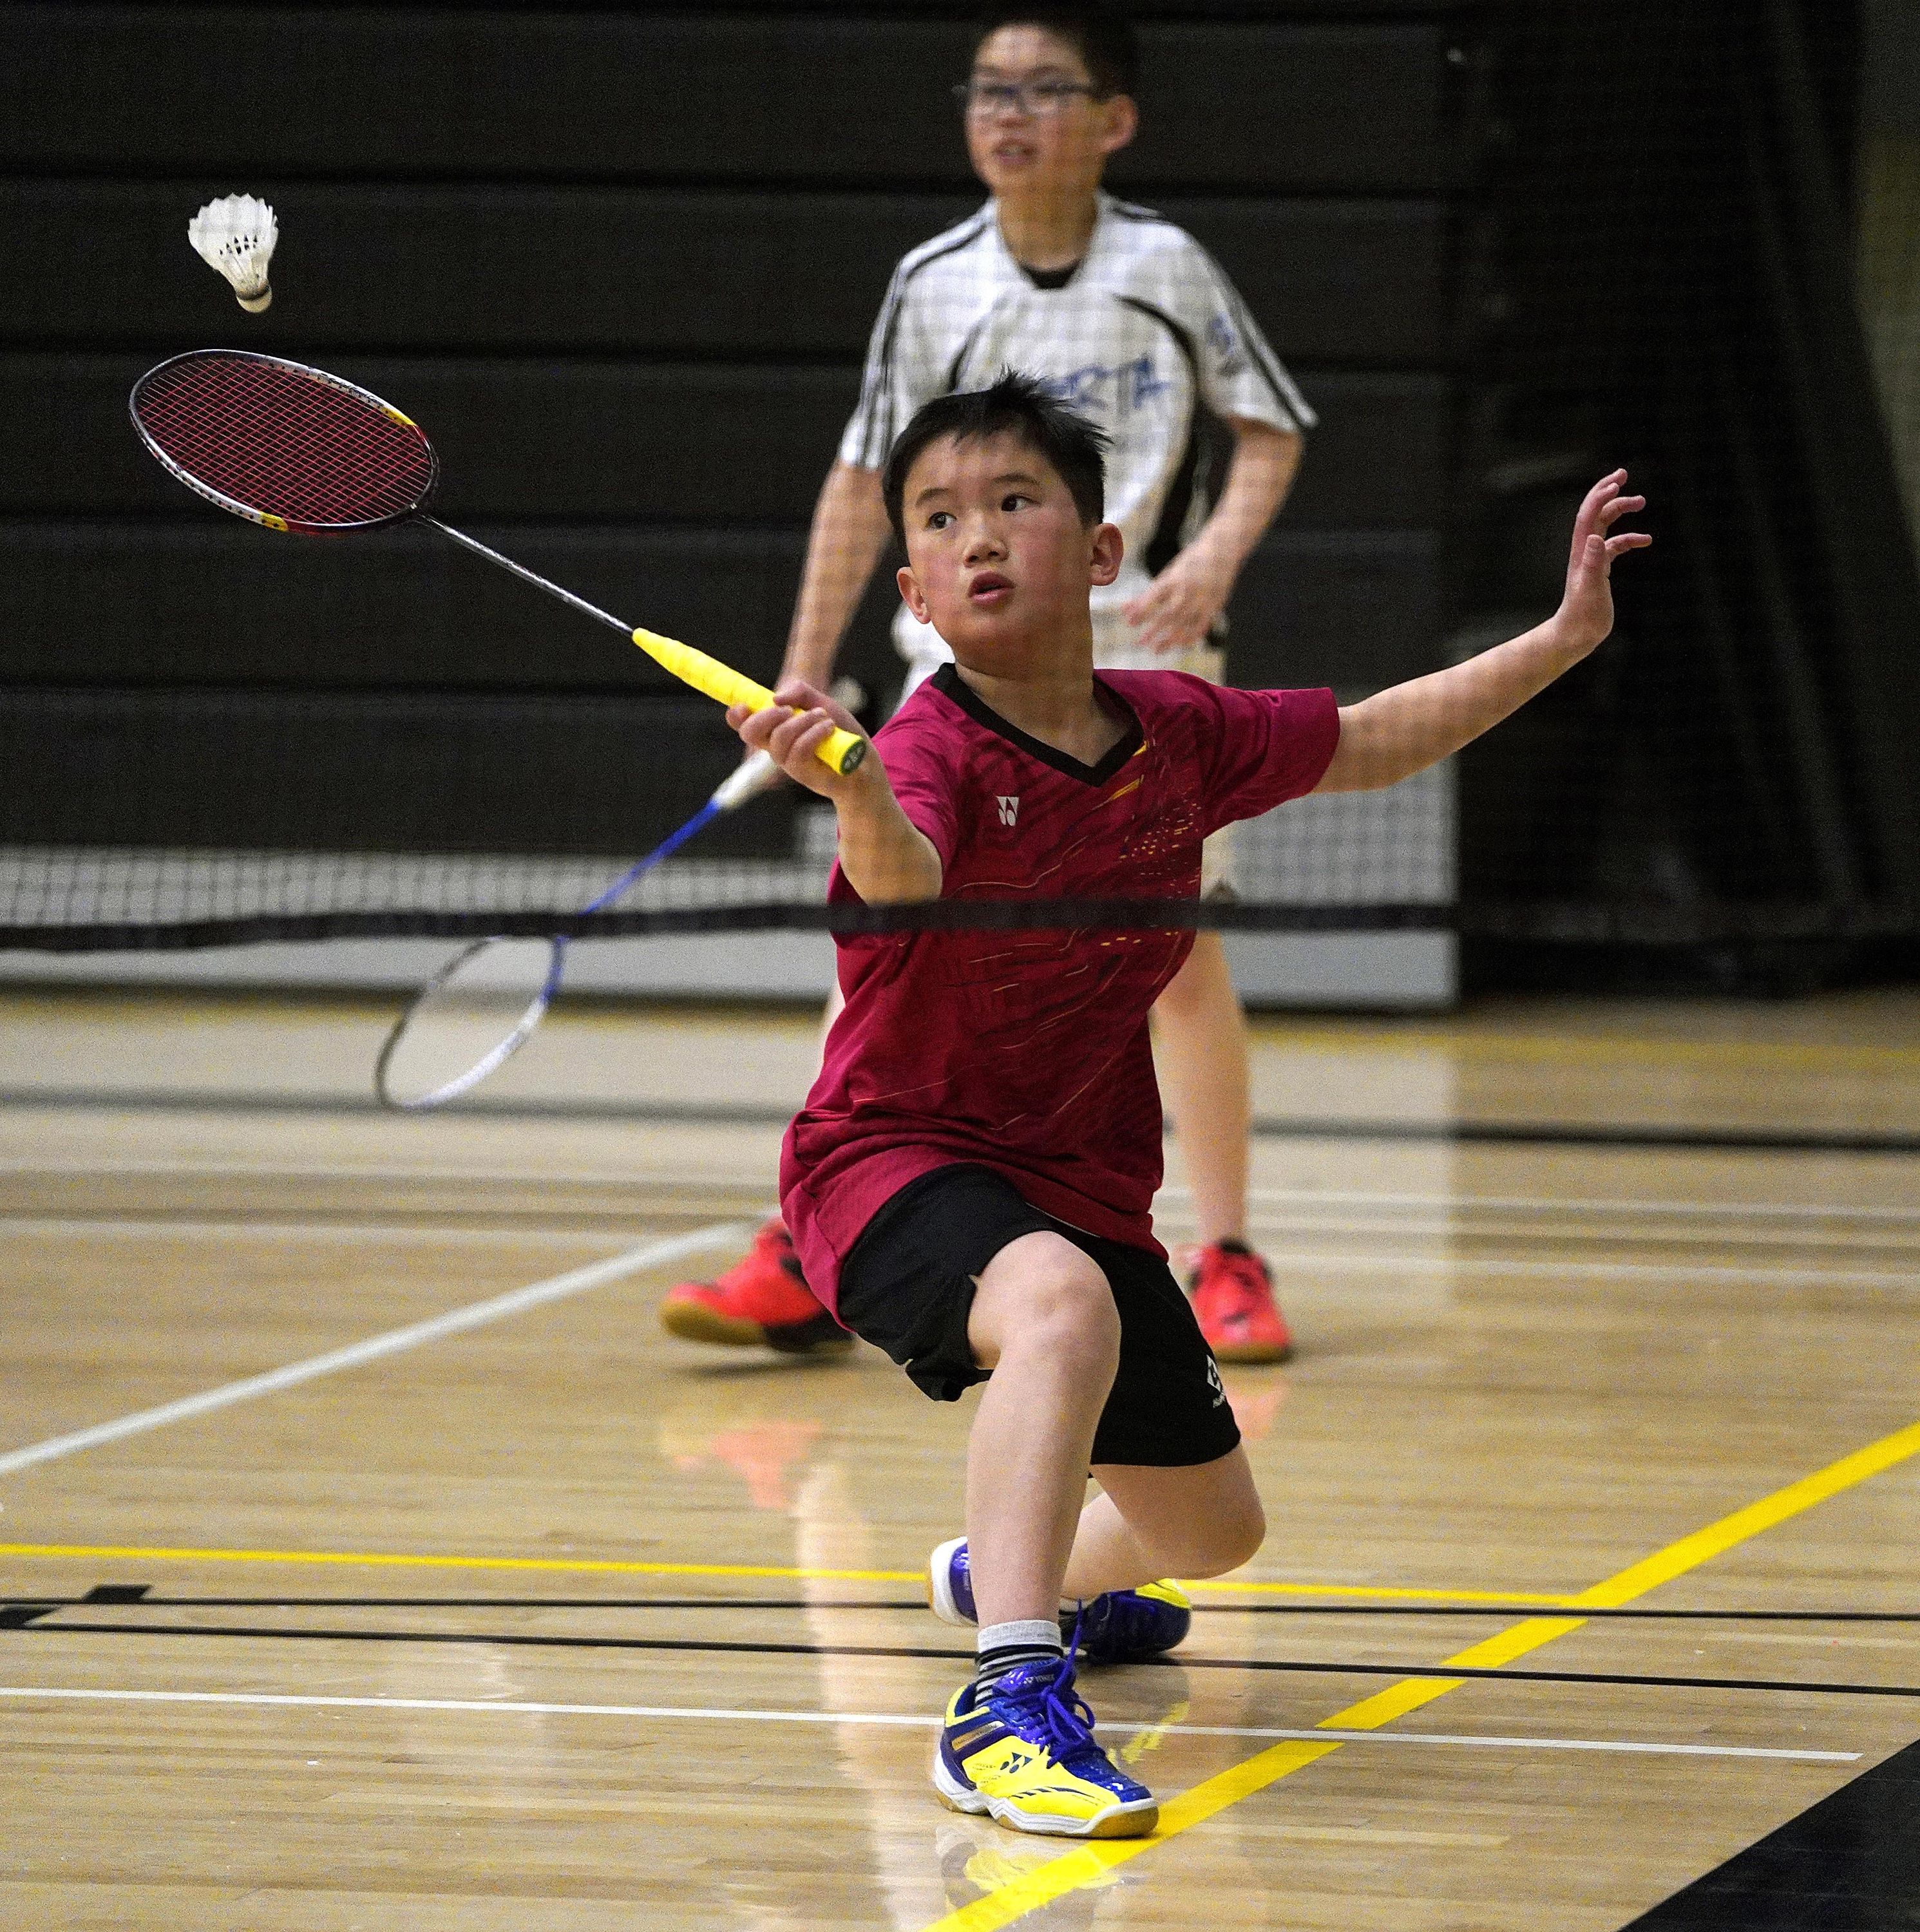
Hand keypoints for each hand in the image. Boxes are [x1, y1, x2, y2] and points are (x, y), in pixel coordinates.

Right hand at [726, 677, 869, 800]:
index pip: (743, 724)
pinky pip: (799, 750)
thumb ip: (801, 692)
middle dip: (766, 715)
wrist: (864, 762)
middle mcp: (776, 747)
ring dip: (803, 721)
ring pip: (779, 738)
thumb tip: (777, 698)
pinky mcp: (803, 773)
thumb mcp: (821, 703)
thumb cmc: (840, 733)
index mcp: (774, 730)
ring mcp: (788, 762)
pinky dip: (814, 733)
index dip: (735, 714)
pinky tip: (829, 728)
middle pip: (749, 732)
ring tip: (823, 717)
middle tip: (789, 709)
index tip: (743, 704)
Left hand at [1119, 542, 1236, 655]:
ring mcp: (1203, 598)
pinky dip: (1190, 637)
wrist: (1222, 550)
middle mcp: (1189, 588)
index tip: (1128, 622)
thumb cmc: (1189, 563)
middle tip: (1140, 642)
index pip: (1154, 596)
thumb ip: (1147, 595)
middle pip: (1170, 613)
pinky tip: (1179, 645)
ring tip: (1156, 650)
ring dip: (1170, 638)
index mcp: (1175, 577)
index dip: (1142, 610)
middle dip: (1154, 629)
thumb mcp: (1168, 575)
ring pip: (1185, 622)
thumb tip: (1123, 610)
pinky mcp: (1215, 605)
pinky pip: (1202, 625)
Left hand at [1556, 470, 1650, 654]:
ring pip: (1606, 527)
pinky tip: (1646, 540)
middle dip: (1608, 493)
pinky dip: (1629, 539)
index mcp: (1582, 552)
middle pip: (1595, 514)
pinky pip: (1615, 547)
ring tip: (1641, 501)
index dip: (1600, 496)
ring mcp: (1592, 560)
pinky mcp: (1601, 571)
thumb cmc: (1582, 616)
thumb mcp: (1591, 589)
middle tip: (1625, 475)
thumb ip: (1594, 563)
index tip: (1618, 481)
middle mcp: (1585, 552)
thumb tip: (1596, 537)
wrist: (1575, 636)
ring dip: (1621, 511)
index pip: (1589, 515)